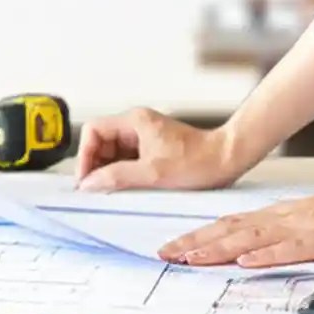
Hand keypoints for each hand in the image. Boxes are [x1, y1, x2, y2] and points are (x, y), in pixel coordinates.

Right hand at [75, 108, 252, 191]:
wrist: (228, 159)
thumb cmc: (197, 161)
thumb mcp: (153, 173)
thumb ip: (116, 177)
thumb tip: (88, 184)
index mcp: (134, 121)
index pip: (94, 131)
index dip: (85, 155)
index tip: (86, 179)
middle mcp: (136, 125)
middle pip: (100, 142)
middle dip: (94, 165)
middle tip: (95, 190)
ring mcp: (144, 137)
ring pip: (112, 153)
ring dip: (108, 171)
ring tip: (109, 192)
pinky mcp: (152, 149)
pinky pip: (127, 160)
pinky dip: (121, 174)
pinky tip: (124, 189)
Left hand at [157, 182, 313, 267]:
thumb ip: (288, 229)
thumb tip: (257, 243)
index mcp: (287, 212)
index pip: (234, 224)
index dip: (202, 234)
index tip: (177, 245)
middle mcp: (289, 215)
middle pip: (233, 229)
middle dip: (197, 242)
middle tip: (167, 253)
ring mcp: (307, 226)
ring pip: (253, 238)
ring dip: (219, 249)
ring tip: (191, 257)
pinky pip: (292, 248)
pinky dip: (266, 256)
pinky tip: (245, 262)